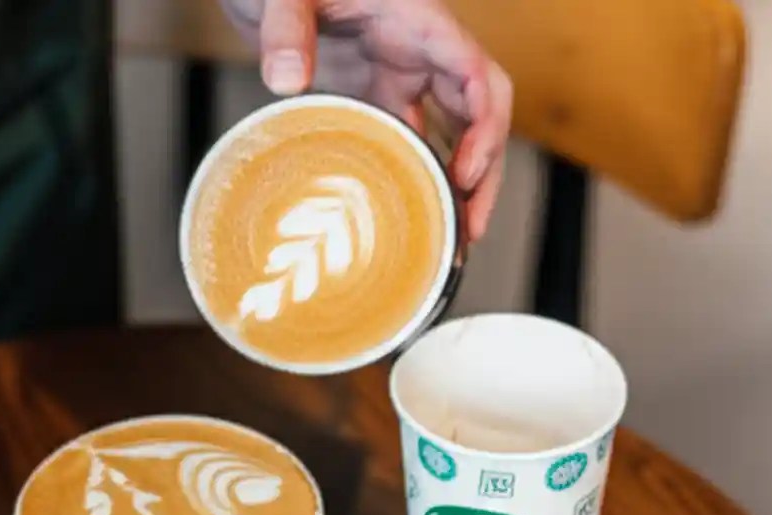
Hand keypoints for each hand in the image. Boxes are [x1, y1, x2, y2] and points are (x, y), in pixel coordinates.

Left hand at [222, 0, 512, 240]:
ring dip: (454, 181)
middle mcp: (417, 49)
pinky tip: (406, 214)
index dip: (485, 129)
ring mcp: (395, 71)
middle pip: (477, 115)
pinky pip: (404, 135)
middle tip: (469, 228)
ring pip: (448, 130)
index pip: (477, 77)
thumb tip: (286, 80)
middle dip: (483, 172)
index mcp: (417, 21)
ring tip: (450, 237)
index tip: (464, 174)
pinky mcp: (369, 89)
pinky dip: (413, 173)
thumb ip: (286, 30)